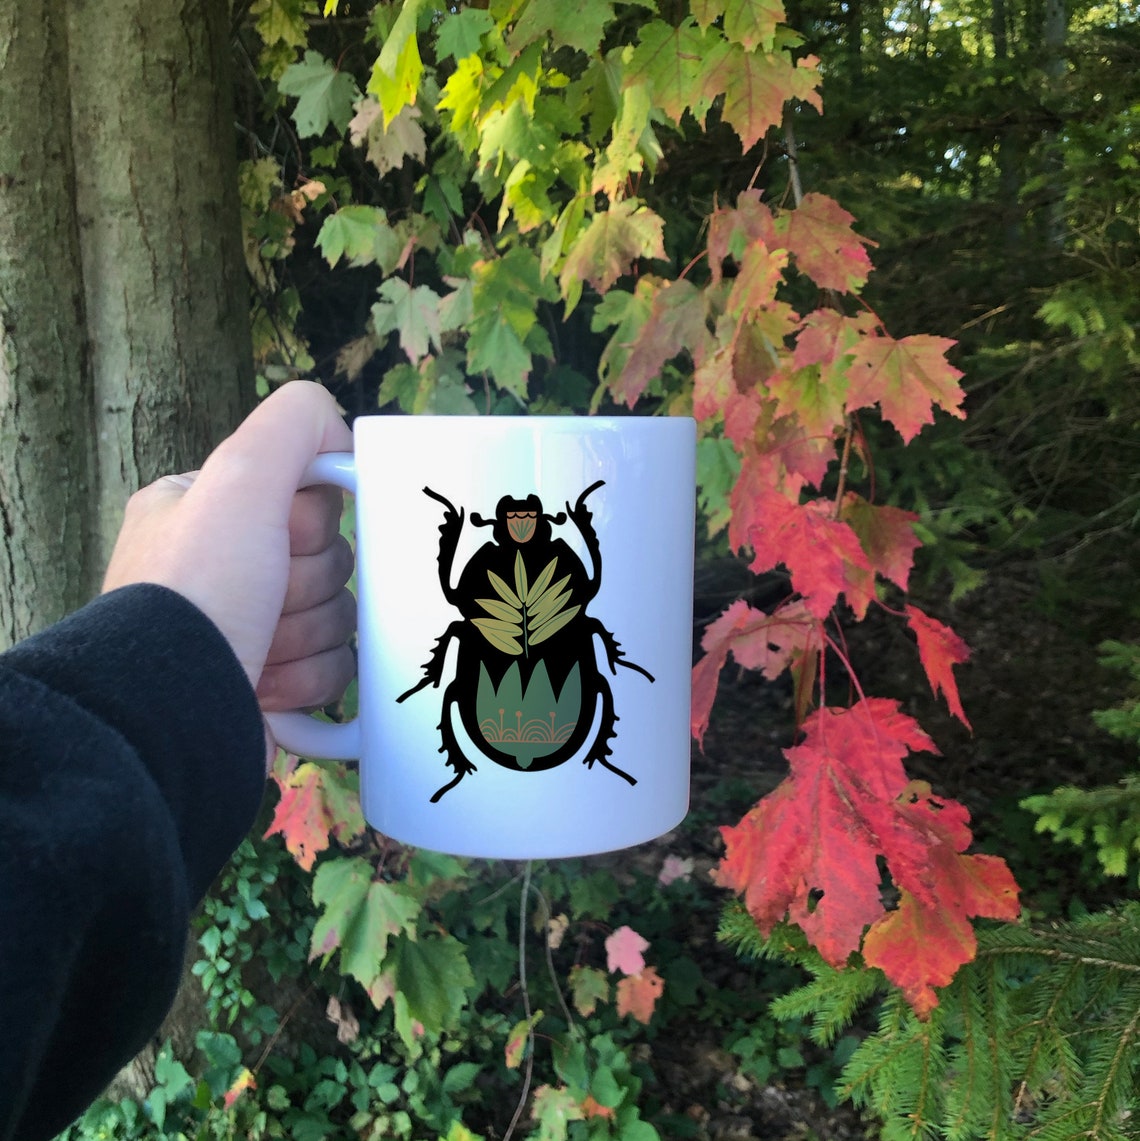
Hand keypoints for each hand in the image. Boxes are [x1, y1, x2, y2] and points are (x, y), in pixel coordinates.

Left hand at [102, 382, 356, 762]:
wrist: (172, 712)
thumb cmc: (197, 592)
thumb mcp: (238, 479)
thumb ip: (292, 425)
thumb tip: (339, 432)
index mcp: (207, 513)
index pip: (309, 498)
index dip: (310, 522)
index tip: (279, 539)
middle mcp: (223, 568)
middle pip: (330, 560)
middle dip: (307, 586)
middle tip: (264, 600)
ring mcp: (247, 629)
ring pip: (337, 616)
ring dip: (308, 637)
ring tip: (259, 651)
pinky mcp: (271, 683)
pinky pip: (334, 668)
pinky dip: (310, 679)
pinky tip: (267, 686)